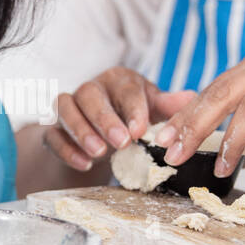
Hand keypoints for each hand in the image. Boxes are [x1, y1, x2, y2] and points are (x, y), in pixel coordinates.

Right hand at [42, 67, 196, 170]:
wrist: (101, 134)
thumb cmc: (132, 117)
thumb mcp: (153, 111)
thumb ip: (169, 106)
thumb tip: (192, 97)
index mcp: (118, 80)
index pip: (125, 89)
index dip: (132, 109)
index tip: (140, 131)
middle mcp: (91, 88)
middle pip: (90, 94)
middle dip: (105, 119)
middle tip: (122, 143)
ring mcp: (69, 106)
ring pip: (65, 109)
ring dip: (81, 131)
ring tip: (100, 153)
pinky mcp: (53, 128)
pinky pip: (52, 134)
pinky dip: (66, 149)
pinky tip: (84, 164)